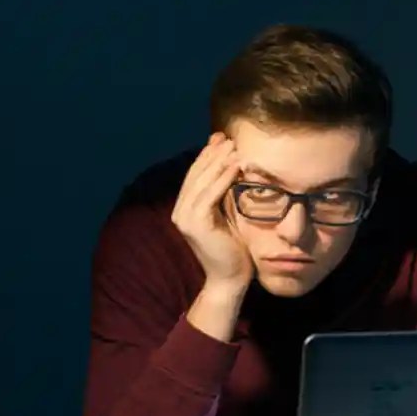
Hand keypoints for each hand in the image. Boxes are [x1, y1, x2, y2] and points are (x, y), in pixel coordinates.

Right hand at [171, 133, 252, 292]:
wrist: (230, 278)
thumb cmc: (233, 248)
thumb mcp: (226, 214)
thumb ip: (223, 192)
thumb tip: (230, 165)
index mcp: (184, 208)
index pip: (194, 174)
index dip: (207, 154)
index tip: (222, 138)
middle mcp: (180, 211)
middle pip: (196, 174)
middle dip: (213, 154)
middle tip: (230, 137)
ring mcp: (185, 217)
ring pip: (202, 181)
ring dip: (219, 161)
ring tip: (235, 146)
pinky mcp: (195, 224)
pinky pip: (210, 194)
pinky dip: (223, 177)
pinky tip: (236, 166)